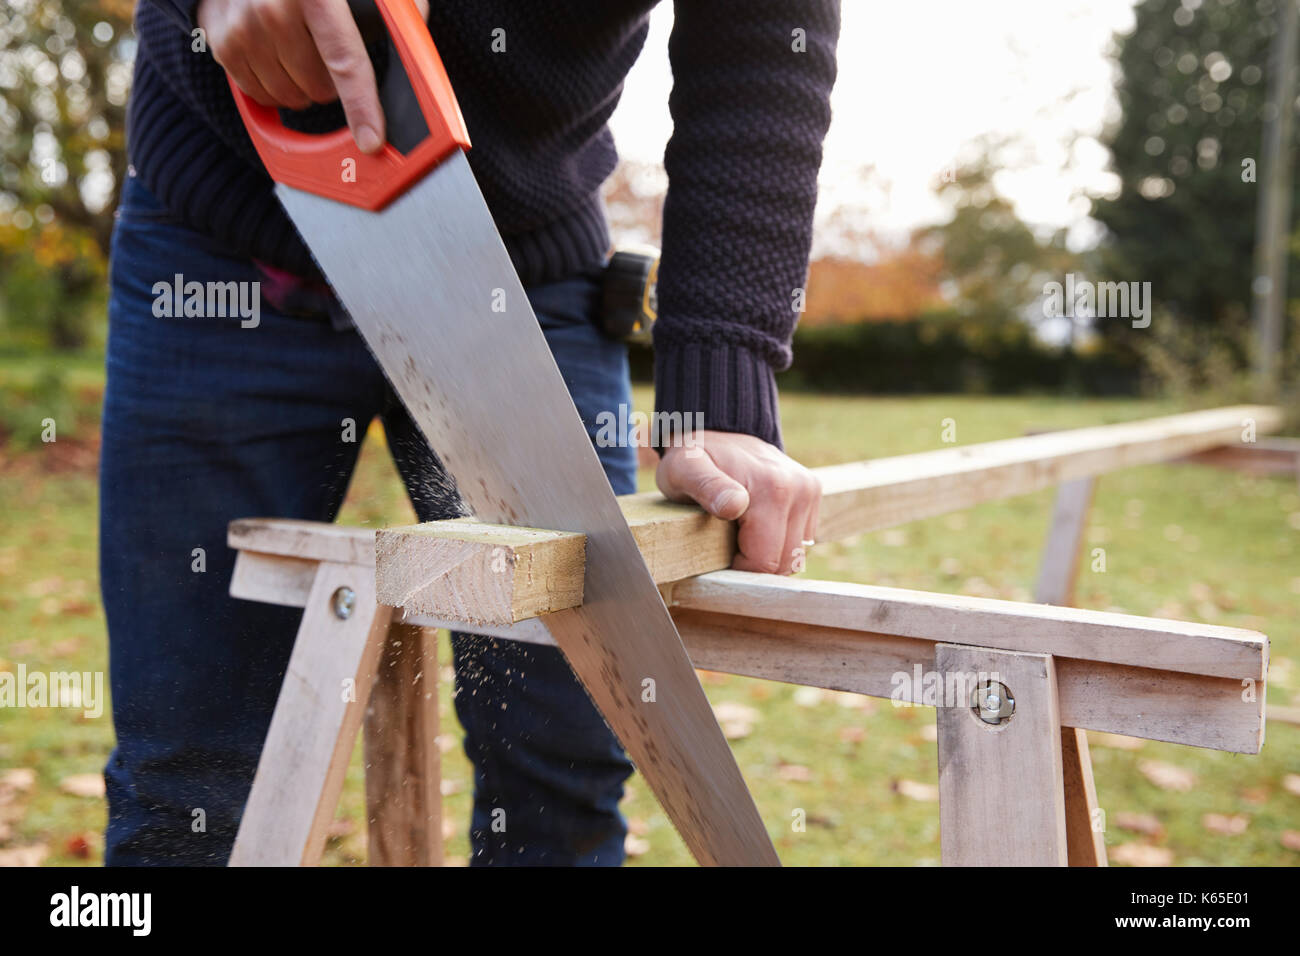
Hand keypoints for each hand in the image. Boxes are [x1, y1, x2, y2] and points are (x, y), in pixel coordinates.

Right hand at [197, 0, 428, 152]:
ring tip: (302, 55)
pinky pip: (259, 94)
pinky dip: (275, 87)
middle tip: (328, 59)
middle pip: (320, 88)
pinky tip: (278, 58)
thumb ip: (393, 7)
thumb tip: (415, 44)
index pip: (346, 62)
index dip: (362, 107)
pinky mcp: (222, 42)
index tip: (371, 140)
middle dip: (331, 85)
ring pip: (291, 97)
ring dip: (303, 87)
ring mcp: (243, 27)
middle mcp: (274, 9)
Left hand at [656, 430, 820, 574]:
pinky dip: (781, 541)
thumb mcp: (685, 470)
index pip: (765, 561)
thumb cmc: (694, 455)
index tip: (718, 551)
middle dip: (755, 564)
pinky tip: (758, 524)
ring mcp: (809, 490)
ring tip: (742, 532)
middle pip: (785, 562)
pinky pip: (802, 538)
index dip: (739, 568)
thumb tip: (734, 506)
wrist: (718, 427)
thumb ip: (707, 487)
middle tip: (727, 544)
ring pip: (796, 553)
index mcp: (772, 489)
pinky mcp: (813, 491)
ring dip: (769, 553)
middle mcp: (800, 489)